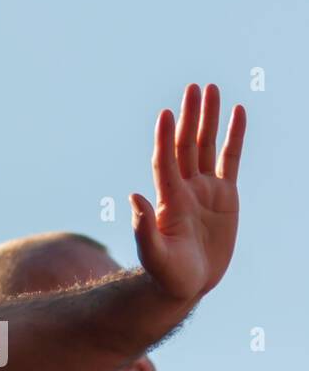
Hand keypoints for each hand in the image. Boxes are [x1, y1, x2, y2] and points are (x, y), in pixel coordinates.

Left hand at [132, 83, 245, 303]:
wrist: (185, 283)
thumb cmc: (166, 272)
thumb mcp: (154, 255)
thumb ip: (143, 229)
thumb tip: (132, 197)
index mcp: (167, 198)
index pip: (165, 161)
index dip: (164, 138)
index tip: (166, 113)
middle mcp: (184, 186)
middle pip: (186, 144)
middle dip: (190, 116)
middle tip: (193, 87)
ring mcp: (203, 188)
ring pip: (206, 145)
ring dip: (208, 118)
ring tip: (209, 88)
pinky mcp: (224, 195)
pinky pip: (230, 159)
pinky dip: (234, 136)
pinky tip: (237, 112)